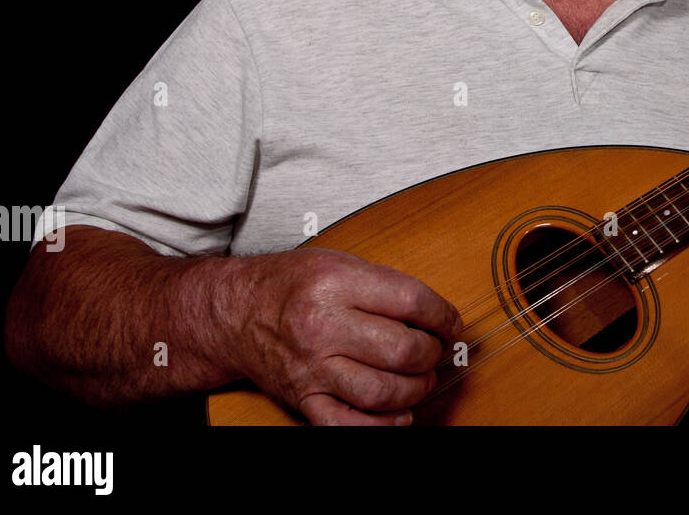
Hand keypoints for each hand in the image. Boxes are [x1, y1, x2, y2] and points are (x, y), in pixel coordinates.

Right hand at [233, 248, 461, 424]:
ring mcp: (312, 368)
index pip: (411, 302)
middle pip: (402, 350)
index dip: (443, 316)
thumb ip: (388, 286)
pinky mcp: (303, 399)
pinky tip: (400, 414)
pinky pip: (349, 426)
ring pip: (383, 392)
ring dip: (416, 389)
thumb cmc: (292, 284)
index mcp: (336, 283)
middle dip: (431, 353)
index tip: (451, 323)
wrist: (236, 312)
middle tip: (434, 350)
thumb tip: (437, 315)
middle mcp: (322, 326)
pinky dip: (383, 427)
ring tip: (421, 378)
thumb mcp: (340, 263)